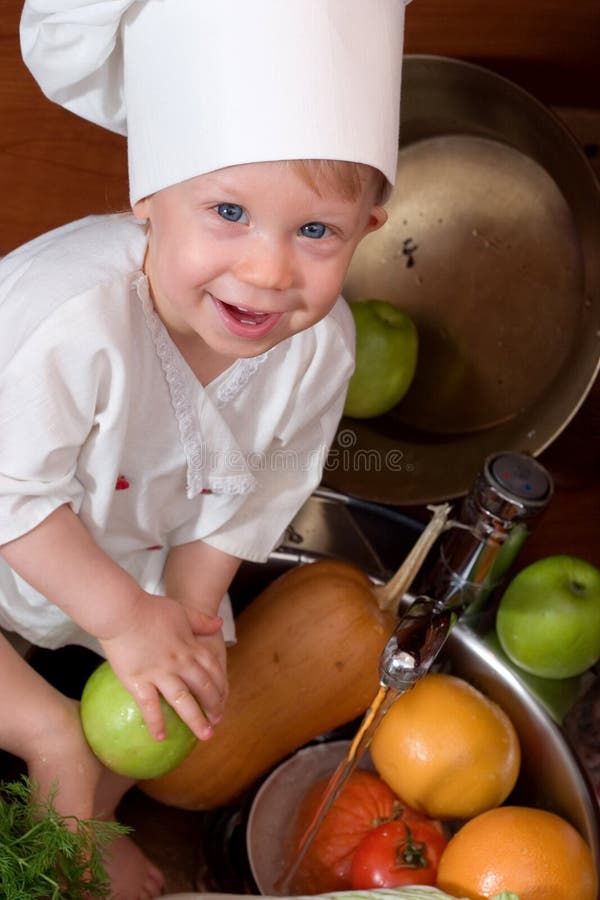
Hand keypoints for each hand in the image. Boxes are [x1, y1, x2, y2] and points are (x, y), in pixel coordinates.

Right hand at [99, 591, 226, 742]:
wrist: (122, 611)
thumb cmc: (149, 609)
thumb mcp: (181, 610)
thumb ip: (201, 620)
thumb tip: (219, 624)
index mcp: (190, 646)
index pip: (213, 669)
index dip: (221, 685)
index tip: (224, 698)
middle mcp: (179, 662)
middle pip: (203, 687)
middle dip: (214, 706)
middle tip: (217, 722)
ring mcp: (160, 673)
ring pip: (183, 700)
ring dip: (196, 719)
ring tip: (205, 736)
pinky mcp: (138, 680)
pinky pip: (150, 706)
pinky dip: (156, 722)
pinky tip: (161, 737)